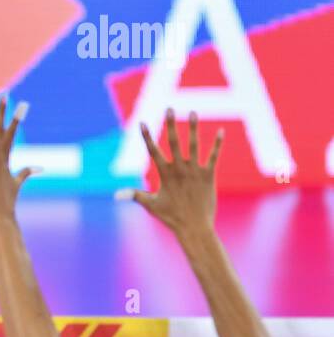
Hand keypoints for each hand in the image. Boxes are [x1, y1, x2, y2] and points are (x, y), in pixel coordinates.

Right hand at [119, 109, 222, 239]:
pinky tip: (221, 131)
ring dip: (193, 128)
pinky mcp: (209, 176)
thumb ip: (134, 195)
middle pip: (174, 142)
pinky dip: (217, 144)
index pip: (153, 151)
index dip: (147, 136)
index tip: (142, 122)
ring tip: (193, 112)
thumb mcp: (150, 205)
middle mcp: (180, 169)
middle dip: (171, 124)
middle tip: (170, 108)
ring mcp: (195, 171)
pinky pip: (213, 156)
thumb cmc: (171, 217)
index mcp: (165, 174)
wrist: (194, 228)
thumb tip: (115, 195)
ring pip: (194, 145)